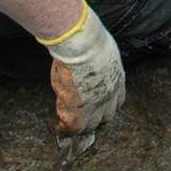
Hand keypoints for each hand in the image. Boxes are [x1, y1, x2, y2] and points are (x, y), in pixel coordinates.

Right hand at [41, 0, 125, 139]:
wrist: (81, 46)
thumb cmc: (89, 41)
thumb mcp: (102, 51)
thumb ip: (98, 62)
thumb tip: (88, 59)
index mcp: (117, 81)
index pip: (117, 102)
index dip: (107, 107)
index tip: (99, 108)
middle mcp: (110, 97)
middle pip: (105, 118)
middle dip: (94, 121)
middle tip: (82, 122)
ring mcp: (94, 107)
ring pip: (88, 126)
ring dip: (77, 128)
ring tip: (65, 127)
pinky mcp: (77, 113)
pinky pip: (69, 128)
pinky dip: (60, 129)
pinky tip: (52, 126)